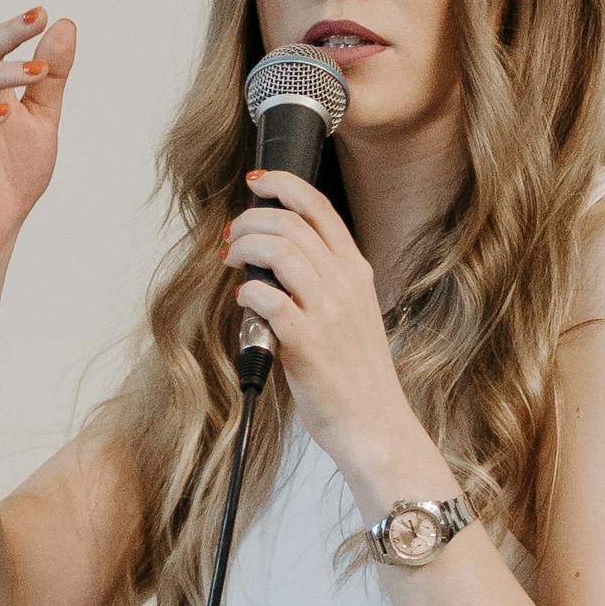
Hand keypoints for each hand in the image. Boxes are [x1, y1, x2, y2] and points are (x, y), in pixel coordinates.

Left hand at [223, 162, 424, 490]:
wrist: (374, 423)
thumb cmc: (356, 373)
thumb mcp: (352, 313)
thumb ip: (322, 282)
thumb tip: (271, 258)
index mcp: (357, 271)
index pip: (320, 208)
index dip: (284, 184)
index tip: (257, 181)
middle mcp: (345, 283)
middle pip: (291, 222)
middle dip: (251, 218)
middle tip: (231, 235)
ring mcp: (328, 310)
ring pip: (277, 249)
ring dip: (244, 246)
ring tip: (230, 259)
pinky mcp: (306, 340)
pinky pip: (266, 296)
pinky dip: (247, 290)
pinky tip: (243, 298)